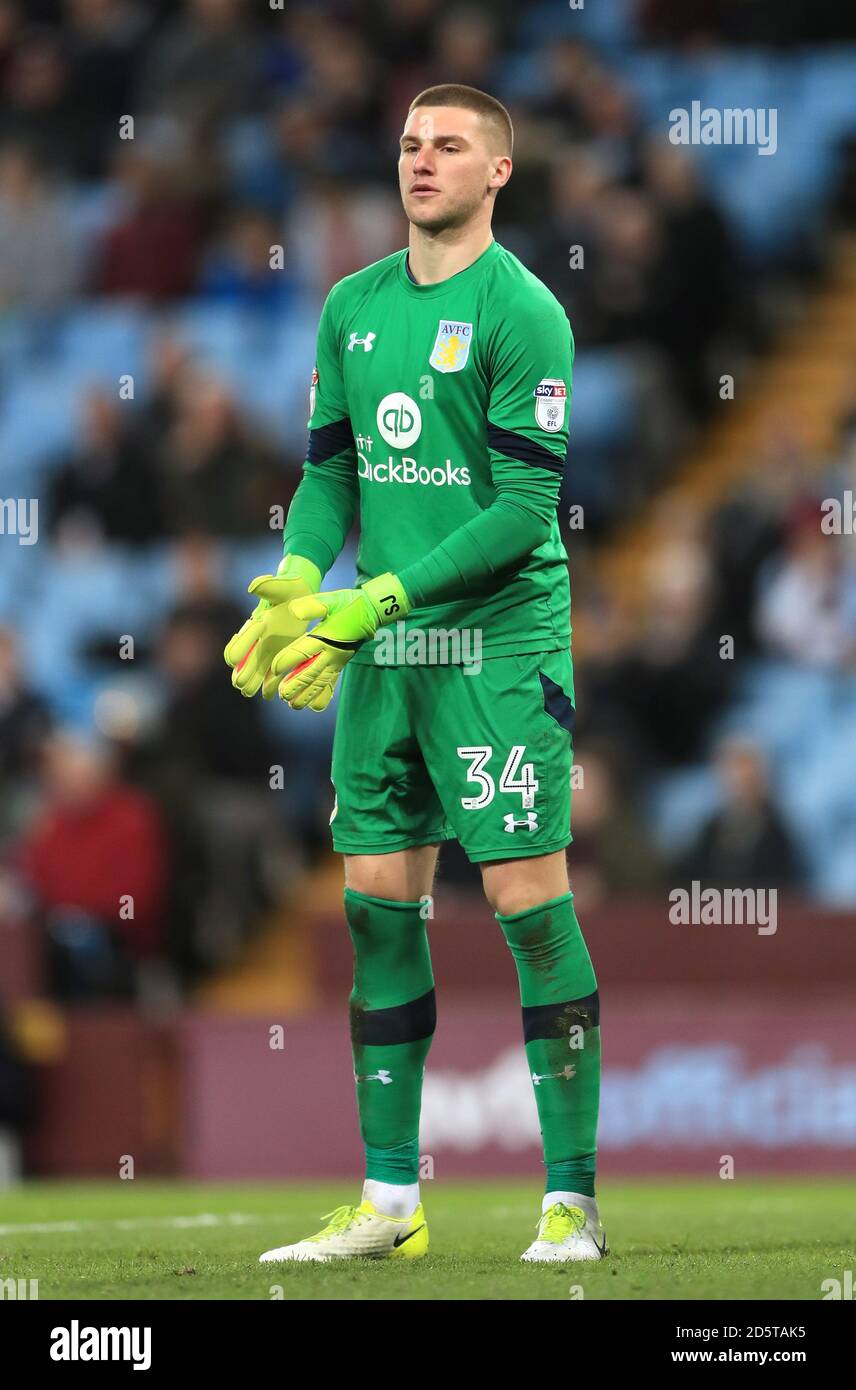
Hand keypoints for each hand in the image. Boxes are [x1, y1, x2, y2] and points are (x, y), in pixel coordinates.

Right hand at [224, 555, 320, 698]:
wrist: (299, 592)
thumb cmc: (290, 588)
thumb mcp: (282, 586)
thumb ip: (268, 586)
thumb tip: (253, 587)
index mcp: (253, 627)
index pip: (236, 644)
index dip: (241, 646)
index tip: (258, 630)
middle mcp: (256, 642)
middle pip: (240, 666)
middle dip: (243, 674)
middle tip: (248, 681)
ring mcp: (267, 651)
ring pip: (252, 674)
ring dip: (252, 683)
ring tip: (253, 691)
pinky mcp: (280, 655)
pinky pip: (270, 676)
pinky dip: (269, 685)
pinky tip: (271, 694)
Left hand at [271, 573, 409, 710]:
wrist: (372, 611)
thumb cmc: (349, 603)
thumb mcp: (331, 600)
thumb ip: (312, 605)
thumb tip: (294, 611)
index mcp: (325, 637)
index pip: (303, 651)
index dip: (287, 660)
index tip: (274, 669)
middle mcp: (331, 652)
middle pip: (311, 673)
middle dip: (295, 686)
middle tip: (282, 695)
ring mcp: (337, 661)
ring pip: (320, 682)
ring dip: (307, 695)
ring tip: (294, 704)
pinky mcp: (340, 664)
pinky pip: (331, 683)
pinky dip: (322, 696)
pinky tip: (314, 706)